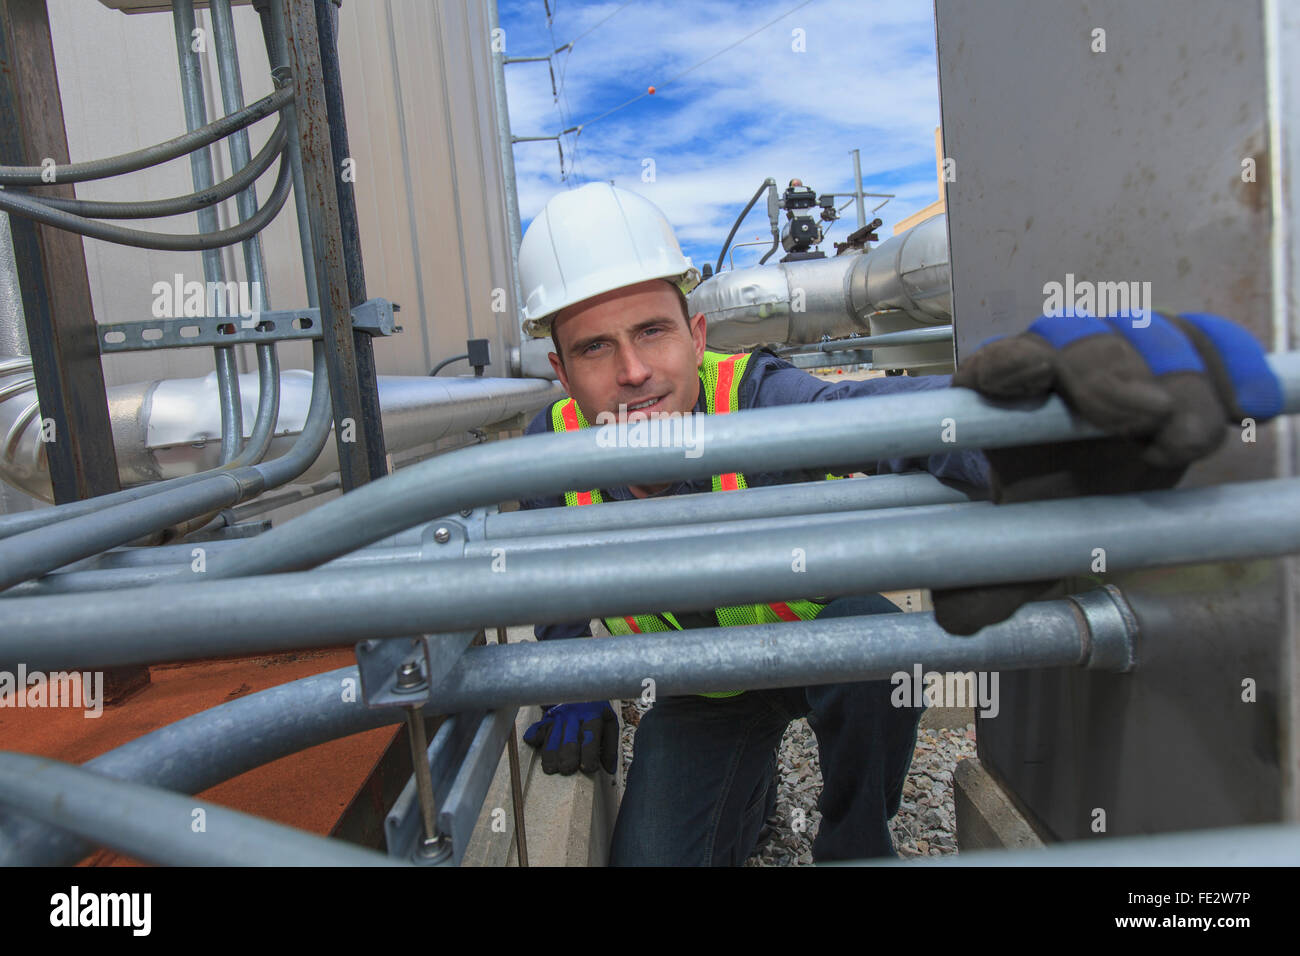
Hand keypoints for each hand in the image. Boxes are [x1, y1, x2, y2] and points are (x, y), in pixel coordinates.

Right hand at [522, 701, 618, 774]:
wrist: (584, 689)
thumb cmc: (598, 713)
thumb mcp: (610, 725)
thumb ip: (610, 747)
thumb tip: (609, 769)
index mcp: (593, 716)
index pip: (591, 736)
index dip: (589, 753)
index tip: (588, 768)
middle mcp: (575, 716)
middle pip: (569, 739)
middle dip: (567, 756)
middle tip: (567, 770)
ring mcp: (560, 716)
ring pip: (553, 736)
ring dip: (551, 753)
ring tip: (551, 769)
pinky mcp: (549, 718)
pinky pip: (539, 726)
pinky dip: (534, 734)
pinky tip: (531, 741)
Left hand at [932, 310, 1282, 635]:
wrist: (1092, 477)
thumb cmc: (1047, 492)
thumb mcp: (1019, 534)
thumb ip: (990, 568)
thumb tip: (955, 620)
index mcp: (1010, 387)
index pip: (1005, 361)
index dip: (1007, 365)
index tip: (1008, 379)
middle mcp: (1067, 357)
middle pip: (1085, 343)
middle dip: (1107, 374)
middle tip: (1138, 415)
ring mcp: (1127, 350)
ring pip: (1154, 342)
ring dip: (1176, 382)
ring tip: (1182, 432)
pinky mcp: (1183, 357)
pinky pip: (1213, 348)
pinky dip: (1234, 370)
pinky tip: (1252, 404)